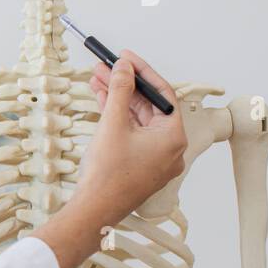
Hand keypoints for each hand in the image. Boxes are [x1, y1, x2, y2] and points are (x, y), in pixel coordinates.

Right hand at [77, 50, 186, 224]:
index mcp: (173, 137)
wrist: (94, 210)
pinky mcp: (139, 164)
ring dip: (118, 99)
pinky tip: (101, 101)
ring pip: (138, 119)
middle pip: (149, 106)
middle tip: (106, 66)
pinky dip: (118, 118)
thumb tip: (123, 68)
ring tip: (97, 79)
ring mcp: (154, 157)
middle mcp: (169, 148)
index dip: (143, 72)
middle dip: (126, 85)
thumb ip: (120, 91)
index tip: (125, 57)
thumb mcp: (113, 124)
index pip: (162, 94)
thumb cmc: (108, 176)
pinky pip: (132, 133)